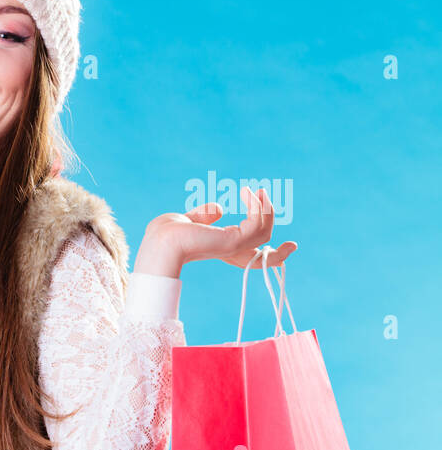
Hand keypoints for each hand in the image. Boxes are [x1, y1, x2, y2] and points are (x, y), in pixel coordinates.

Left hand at [133, 185, 297, 277]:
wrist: (161, 242)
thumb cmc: (166, 233)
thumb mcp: (189, 221)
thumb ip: (204, 216)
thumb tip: (219, 208)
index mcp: (220, 249)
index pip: (251, 255)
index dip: (271, 253)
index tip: (289, 245)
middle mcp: (230, 251)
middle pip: (265, 258)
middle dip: (280, 250)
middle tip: (289, 235)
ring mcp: (234, 248)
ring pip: (265, 232)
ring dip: (265, 207)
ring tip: (254, 190)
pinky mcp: (235, 241)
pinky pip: (259, 223)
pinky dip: (259, 206)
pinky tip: (250, 194)